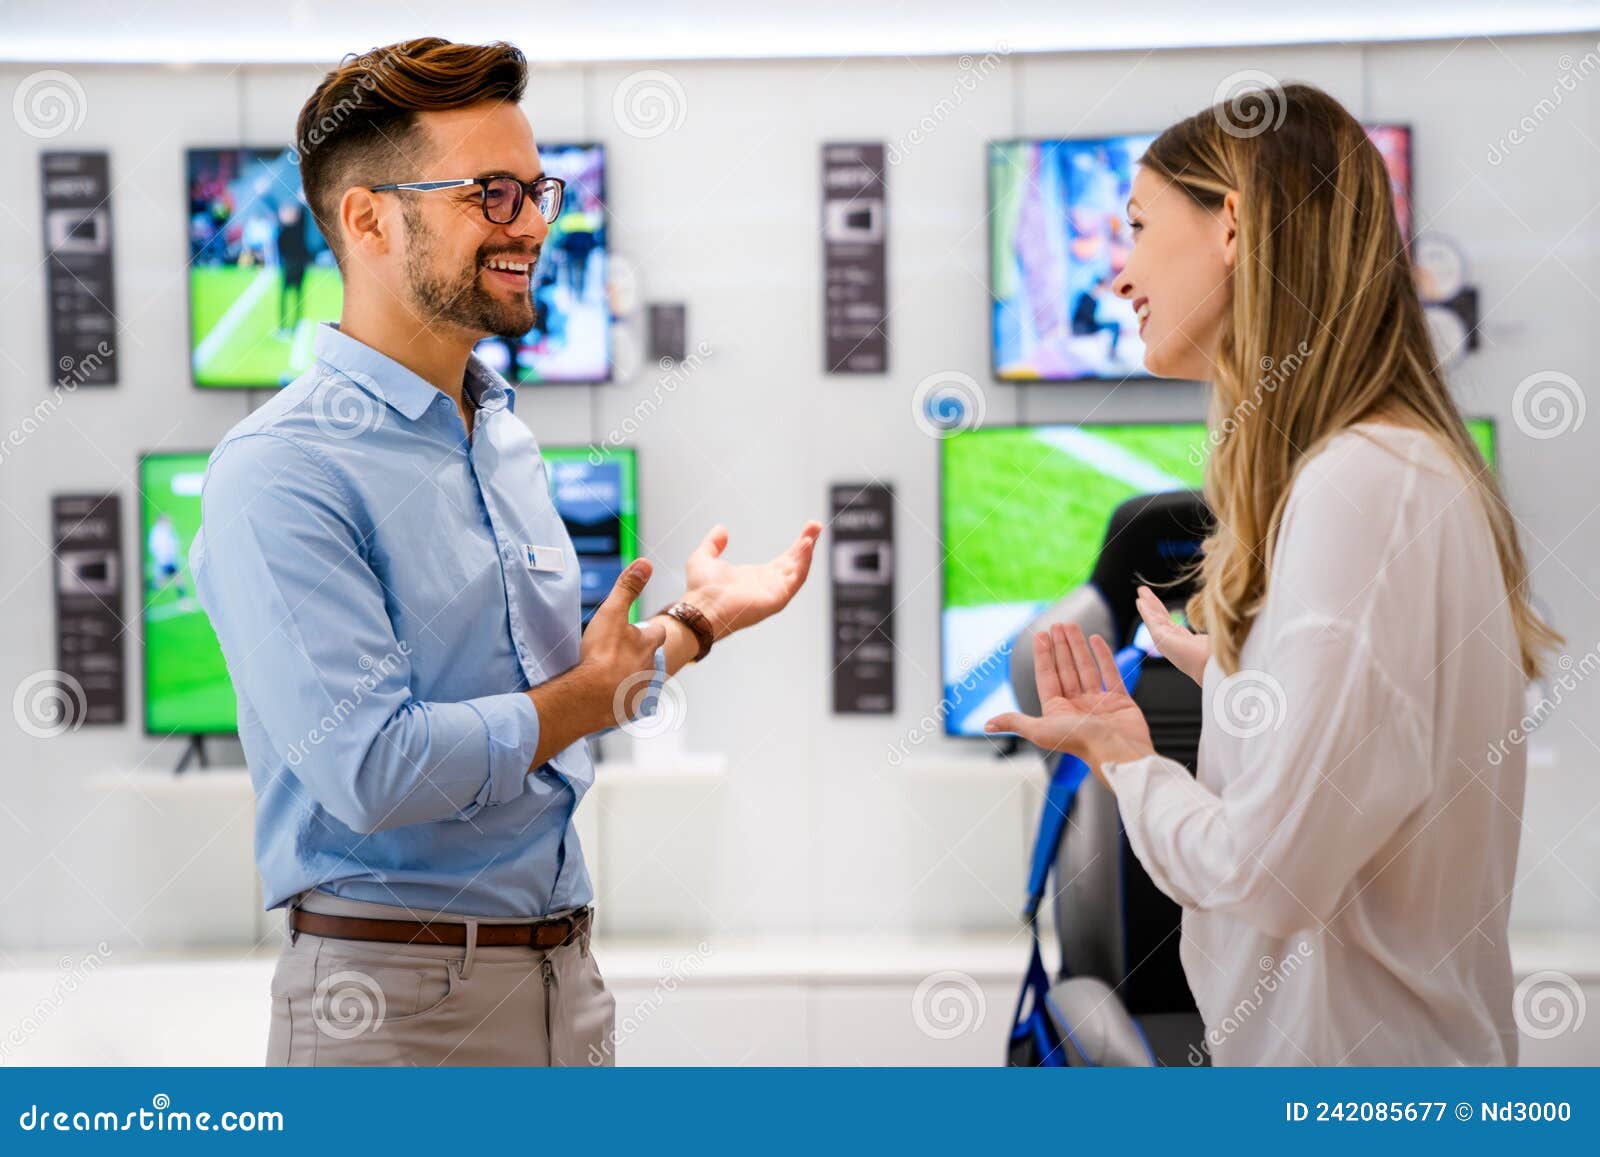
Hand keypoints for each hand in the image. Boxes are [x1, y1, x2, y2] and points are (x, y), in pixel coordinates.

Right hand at [577, 559, 667, 728]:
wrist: (590, 697)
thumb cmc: (601, 654)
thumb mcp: (613, 613)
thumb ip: (628, 587)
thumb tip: (645, 563)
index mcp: (648, 644)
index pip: (657, 632)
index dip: (650, 629)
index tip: (642, 628)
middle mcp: (650, 668)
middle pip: (650, 658)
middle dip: (641, 655)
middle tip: (624, 653)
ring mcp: (641, 690)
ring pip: (641, 680)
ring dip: (631, 677)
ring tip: (614, 675)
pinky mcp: (629, 709)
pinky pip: (629, 702)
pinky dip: (622, 698)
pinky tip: (609, 697)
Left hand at [682, 521, 822, 639]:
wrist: (699, 607)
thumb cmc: (700, 590)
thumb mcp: (704, 558)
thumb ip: (713, 544)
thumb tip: (721, 529)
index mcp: (758, 577)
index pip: (786, 560)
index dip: (798, 545)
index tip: (809, 529)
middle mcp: (770, 585)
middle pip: (796, 563)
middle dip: (807, 543)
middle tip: (816, 525)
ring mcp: (774, 593)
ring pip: (798, 570)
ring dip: (807, 551)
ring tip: (813, 532)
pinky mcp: (777, 599)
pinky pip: (795, 580)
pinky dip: (803, 563)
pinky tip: (806, 547)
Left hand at [984, 622, 1154, 784]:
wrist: (1118, 751)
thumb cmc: (1081, 743)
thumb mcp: (1041, 731)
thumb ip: (1016, 722)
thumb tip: (988, 724)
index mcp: (1057, 711)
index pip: (1047, 677)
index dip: (1042, 656)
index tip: (1039, 636)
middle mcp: (1077, 705)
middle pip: (1065, 669)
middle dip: (1059, 647)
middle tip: (1056, 625)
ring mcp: (1098, 701)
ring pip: (1085, 668)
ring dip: (1077, 647)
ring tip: (1071, 627)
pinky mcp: (1119, 699)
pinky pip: (1109, 673)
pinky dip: (1103, 656)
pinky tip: (1095, 640)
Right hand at [1135, 584, 1209, 685]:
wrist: (1213, 667)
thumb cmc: (1218, 655)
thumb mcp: (1217, 635)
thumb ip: (1218, 624)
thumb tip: (1229, 613)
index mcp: (1186, 643)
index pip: (1171, 625)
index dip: (1162, 613)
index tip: (1156, 603)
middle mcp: (1173, 643)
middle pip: (1160, 619)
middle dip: (1153, 604)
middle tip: (1144, 591)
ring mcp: (1165, 642)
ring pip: (1153, 618)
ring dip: (1147, 604)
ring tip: (1141, 591)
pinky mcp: (1160, 639)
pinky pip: (1151, 621)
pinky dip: (1145, 610)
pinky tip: (1140, 601)